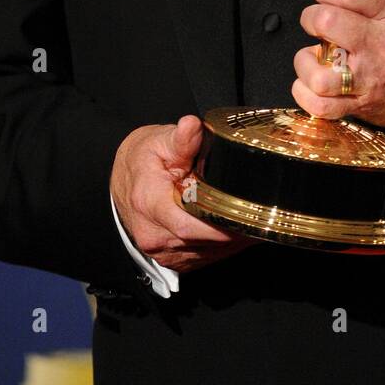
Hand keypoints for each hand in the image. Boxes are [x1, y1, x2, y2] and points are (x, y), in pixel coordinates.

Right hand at [110, 114, 253, 274]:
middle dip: (234, 229)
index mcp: (149, 203)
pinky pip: (204, 256)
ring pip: (208, 252)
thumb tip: (191, 125)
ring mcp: (161, 251)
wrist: (126, 180)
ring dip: (231, 239)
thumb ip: (181, 139)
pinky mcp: (171, 259)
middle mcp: (153, 233)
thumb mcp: (160, 141)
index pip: (190, 226)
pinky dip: (222, 245)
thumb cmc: (143, 159)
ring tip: (249, 216)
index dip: (222, 224)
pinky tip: (233, 227)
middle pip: (204, 240)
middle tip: (259, 211)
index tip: (248, 214)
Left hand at [293, 0, 384, 130]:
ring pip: (320, 73)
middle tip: (317, 21)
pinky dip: (305, 94)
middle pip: (326, 21)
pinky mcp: (362, 104)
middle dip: (312, 17)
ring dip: (306, 61)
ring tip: (312, 54)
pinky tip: (310, 82)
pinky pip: (321, 105)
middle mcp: (383, 44)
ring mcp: (371, 78)